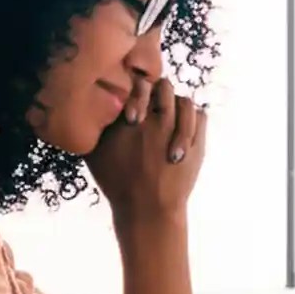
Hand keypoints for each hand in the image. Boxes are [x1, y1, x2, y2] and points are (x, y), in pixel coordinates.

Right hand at [86, 77, 206, 224]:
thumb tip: (95, 100)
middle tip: (153, 109)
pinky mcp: (197, 144)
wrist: (147, 210)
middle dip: (158, 93)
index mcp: (129, 118)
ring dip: (177, 106)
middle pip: (163, 86)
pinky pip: (200, 116)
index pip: (138, 83)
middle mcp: (155, 120)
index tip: (134, 107)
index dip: (137, 89)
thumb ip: (97, 123)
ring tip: (168, 121)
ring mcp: (178, 131)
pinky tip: (182, 130)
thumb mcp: (95, 152)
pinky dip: (193, 119)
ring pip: (184, 101)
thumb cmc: (117, 181)